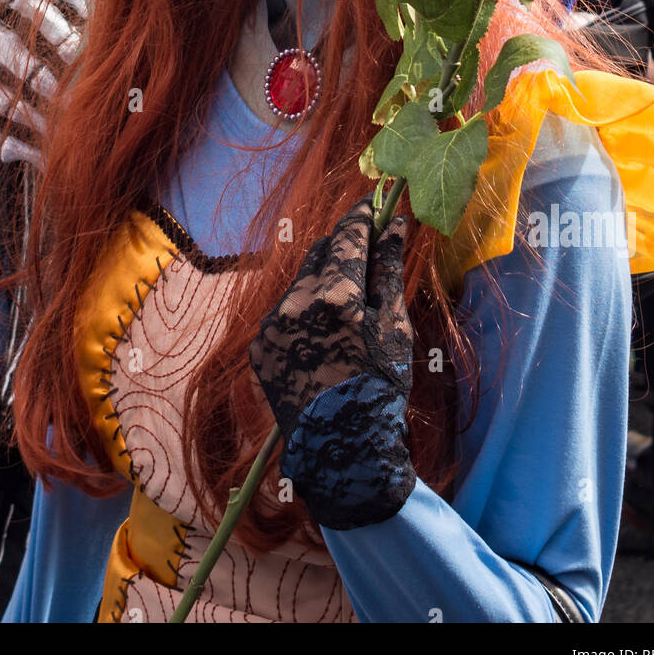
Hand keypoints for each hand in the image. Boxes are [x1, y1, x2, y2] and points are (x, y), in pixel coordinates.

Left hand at [249, 198, 414, 529]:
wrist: (342, 452)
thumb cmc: (380, 389)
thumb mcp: (394, 327)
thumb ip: (388, 270)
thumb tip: (394, 224)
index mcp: (334, 296)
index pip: (347, 236)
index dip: (362, 216)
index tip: (374, 203)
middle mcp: (295, 303)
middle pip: (321, 253)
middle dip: (344, 245)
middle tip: (367, 244)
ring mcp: (272, 324)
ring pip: (301, 280)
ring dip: (324, 277)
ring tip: (349, 296)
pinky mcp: (260, 345)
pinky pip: (285, 310)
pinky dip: (306, 307)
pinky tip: (325, 328)